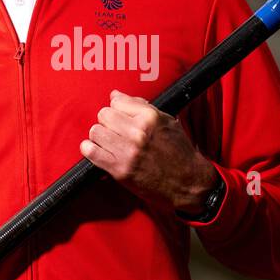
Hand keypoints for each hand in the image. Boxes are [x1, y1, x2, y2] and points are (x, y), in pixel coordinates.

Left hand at [80, 89, 218, 213]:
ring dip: (100, 136)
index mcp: (150, 117)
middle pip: (104, 115)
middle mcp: (138, 132)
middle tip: (116, 131)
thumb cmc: (180, 152)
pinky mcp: (120, 169)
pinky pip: (91, 152)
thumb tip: (116, 95)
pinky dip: (90, 150)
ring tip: (109, 142)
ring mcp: (128, 151)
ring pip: (95, 131)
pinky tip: (99, 151)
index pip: (116, 101)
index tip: (121, 117)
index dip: (118, 109)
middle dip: (108, 121)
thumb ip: (140, 106)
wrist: (189, 183)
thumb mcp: (167, 121)